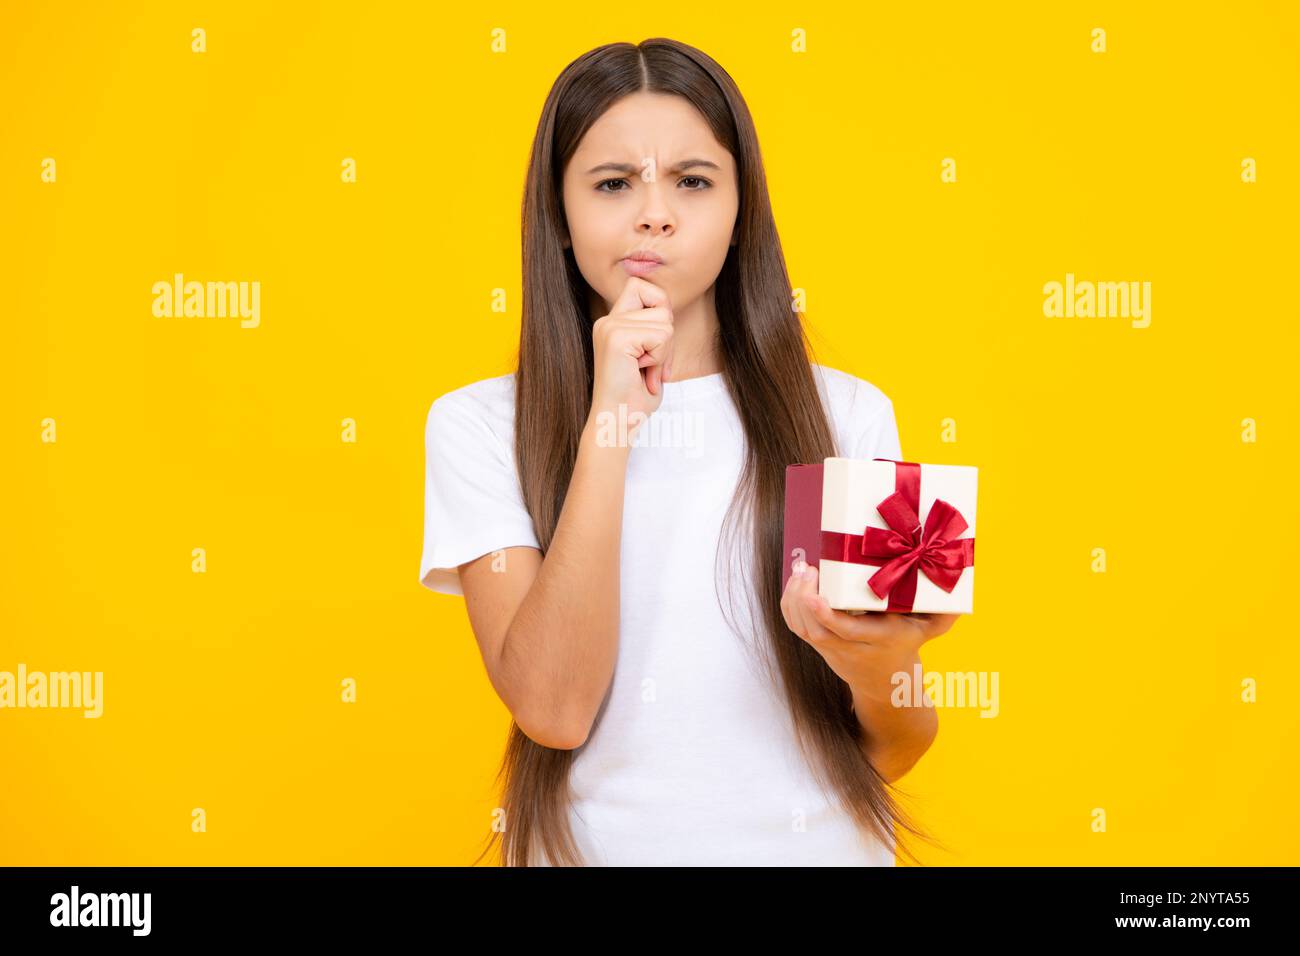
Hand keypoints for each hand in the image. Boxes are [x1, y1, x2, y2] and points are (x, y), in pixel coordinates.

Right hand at [588, 276, 674, 436]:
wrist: (617, 423)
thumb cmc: (635, 397)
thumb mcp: (649, 356)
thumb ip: (655, 330)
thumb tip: (668, 310)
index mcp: (612, 322)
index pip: (642, 286)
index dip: (660, 307)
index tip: (655, 342)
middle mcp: (607, 320)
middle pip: (660, 300)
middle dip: (667, 334)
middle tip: (652, 363)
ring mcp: (610, 327)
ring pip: (665, 321)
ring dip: (663, 352)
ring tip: (644, 370)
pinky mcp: (616, 338)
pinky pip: (662, 336)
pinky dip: (659, 358)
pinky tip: (641, 373)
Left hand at [779, 558, 958, 695]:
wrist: (889, 686)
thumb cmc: (908, 645)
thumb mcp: (928, 629)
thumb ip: (944, 611)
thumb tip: (960, 583)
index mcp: (879, 640)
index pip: (848, 633)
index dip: (828, 616)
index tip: (817, 596)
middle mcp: (852, 648)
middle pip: (818, 630)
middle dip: (805, 599)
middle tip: (807, 569)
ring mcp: (832, 649)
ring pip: (803, 628)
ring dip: (794, 599)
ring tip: (799, 570)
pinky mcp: (819, 646)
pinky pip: (797, 627)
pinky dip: (790, 605)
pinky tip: (794, 583)